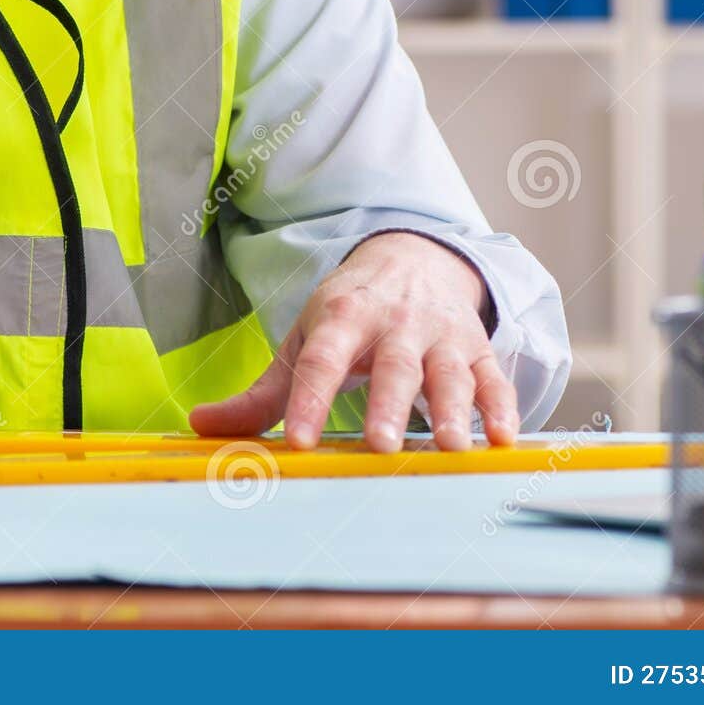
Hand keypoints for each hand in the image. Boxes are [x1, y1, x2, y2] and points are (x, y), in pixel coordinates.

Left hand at [190, 231, 517, 451]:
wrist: (413, 258)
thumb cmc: (349, 313)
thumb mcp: (304, 340)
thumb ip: (262, 392)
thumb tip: (201, 426)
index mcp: (342, 318)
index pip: (322, 360)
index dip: (309, 399)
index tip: (300, 441)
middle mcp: (394, 323)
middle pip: (392, 365)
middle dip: (388, 404)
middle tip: (381, 444)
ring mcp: (440, 335)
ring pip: (448, 371)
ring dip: (451, 408)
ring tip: (449, 446)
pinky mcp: (478, 348)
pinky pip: (493, 377)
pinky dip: (501, 406)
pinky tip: (502, 438)